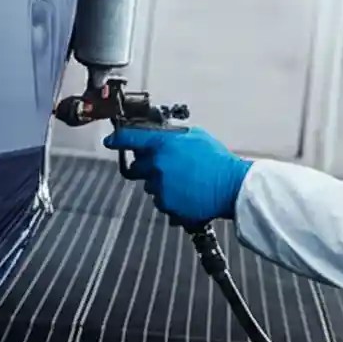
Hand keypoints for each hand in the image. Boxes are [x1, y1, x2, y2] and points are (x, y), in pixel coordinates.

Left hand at [103, 126, 251, 224]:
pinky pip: (161, 200)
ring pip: (150, 185)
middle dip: (147, 166)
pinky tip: (187, 192)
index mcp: (163, 144)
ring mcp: (160, 187)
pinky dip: (170, 198)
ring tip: (184, 181)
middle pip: (137, 167)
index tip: (111, 141)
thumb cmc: (217, 160)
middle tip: (165, 166)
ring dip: (161, 183)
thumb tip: (159, 136)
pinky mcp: (167, 205)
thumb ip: (172, 136)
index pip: (130, 139)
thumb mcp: (195, 136)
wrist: (231, 186)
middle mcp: (157, 165)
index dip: (117, 139)